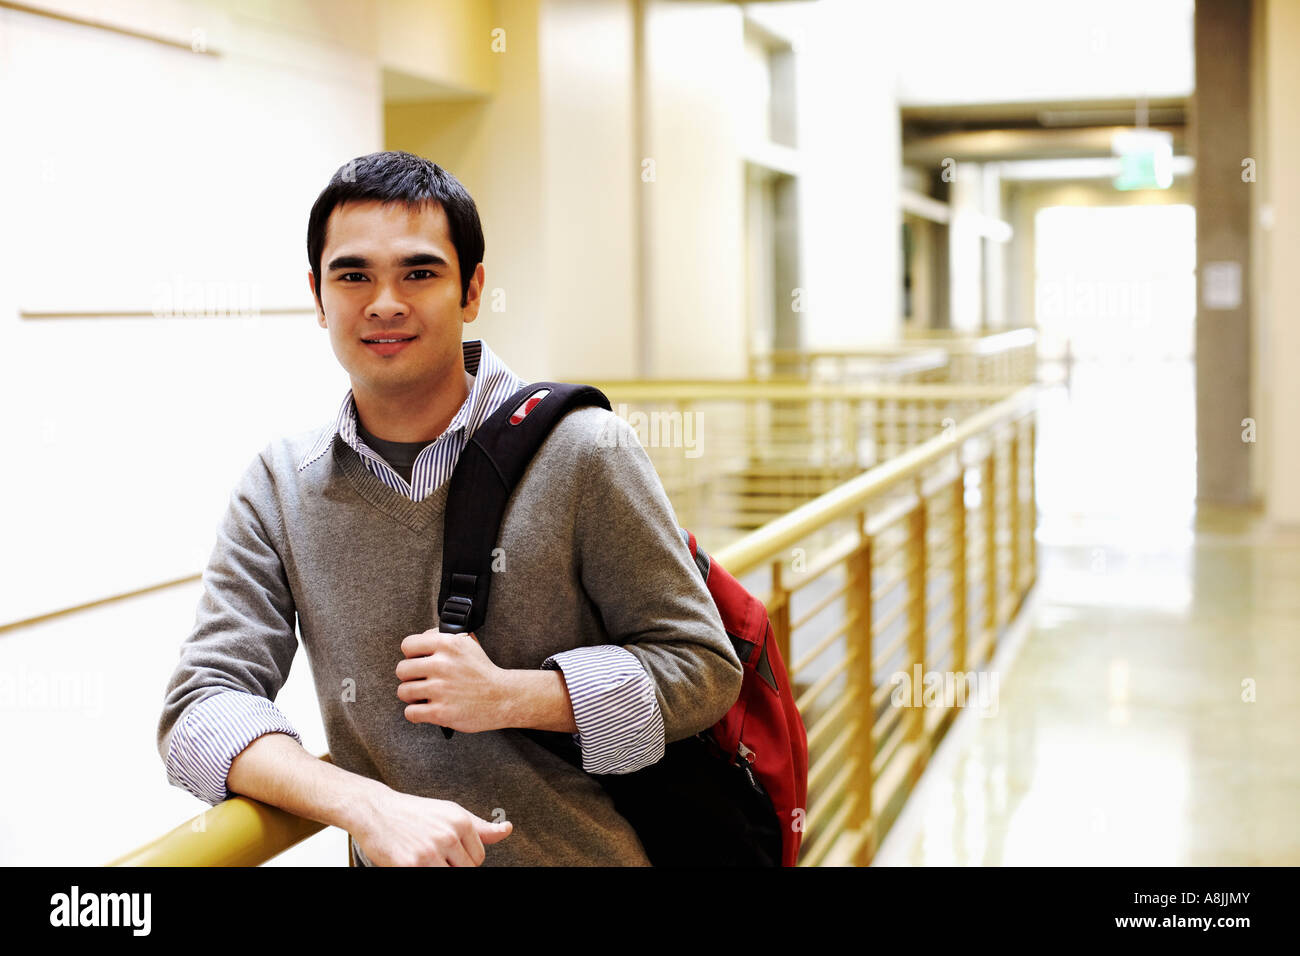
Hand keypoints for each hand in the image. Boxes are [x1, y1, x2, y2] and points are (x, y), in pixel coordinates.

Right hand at [352, 785, 512, 866]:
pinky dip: (426, 872)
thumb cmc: (413, 813)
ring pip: (452, 875)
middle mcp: (448, 835)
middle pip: (468, 870)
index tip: (447, 852)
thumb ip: (480, 827)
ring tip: (425, 858)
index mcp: (460, 821)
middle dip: (453, 867)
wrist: (375, 811)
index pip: (479, 857)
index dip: (463, 859)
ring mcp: (430, 852)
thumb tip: (507, 829)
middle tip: (434, 855)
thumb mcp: (449, 812)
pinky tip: (415, 861)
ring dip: (439, 870)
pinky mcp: (413, 865)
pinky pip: (432, 878)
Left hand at [396, 628, 510, 731]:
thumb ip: (442, 637)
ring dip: (412, 695)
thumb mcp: (468, 644)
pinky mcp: (441, 712)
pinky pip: (410, 713)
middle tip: (421, 680)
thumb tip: (421, 638)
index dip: (411, 654)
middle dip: (410, 676)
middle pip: (401, 670)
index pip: (408, 645)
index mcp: (448, 644)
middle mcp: (442, 665)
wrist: (503, 697)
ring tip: (424, 695)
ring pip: (403, 691)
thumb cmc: (483, 672)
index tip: (417, 660)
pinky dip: (415, 713)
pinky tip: (425, 709)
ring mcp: (441, 690)